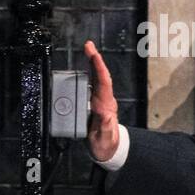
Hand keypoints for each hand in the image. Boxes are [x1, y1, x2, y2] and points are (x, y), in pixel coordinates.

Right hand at [84, 40, 119, 161]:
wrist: (107, 149)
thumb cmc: (105, 143)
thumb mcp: (103, 138)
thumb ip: (104, 127)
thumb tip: (105, 114)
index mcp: (105, 106)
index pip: (103, 83)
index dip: (99, 68)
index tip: (94, 55)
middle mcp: (104, 100)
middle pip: (101, 76)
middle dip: (96, 59)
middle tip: (88, 45)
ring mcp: (100, 100)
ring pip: (97, 78)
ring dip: (94, 63)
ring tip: (88, 49)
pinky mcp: (95, 102)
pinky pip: (93, 84)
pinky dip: (91, 72)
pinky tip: (87, 64)